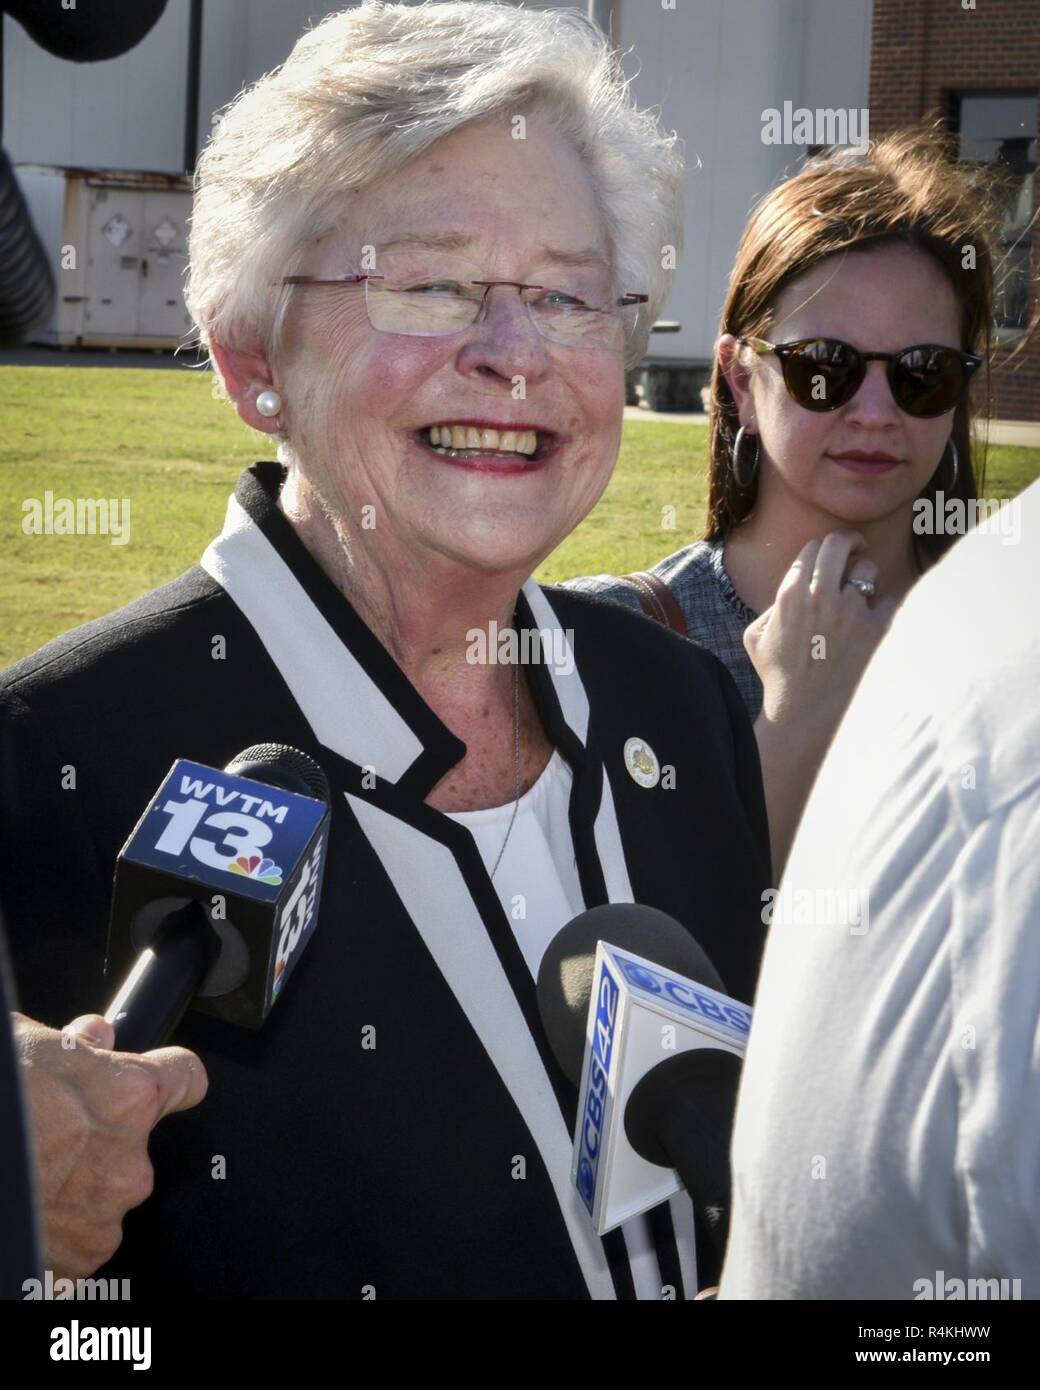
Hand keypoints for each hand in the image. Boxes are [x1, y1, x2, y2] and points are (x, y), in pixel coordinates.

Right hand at [13, 1011, 207, 1279]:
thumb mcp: (27, 1045)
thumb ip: (75, 1043)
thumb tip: (95, 1036)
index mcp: (129, 1097)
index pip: (186, 1078)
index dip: (170, 1076)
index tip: (162, 1079)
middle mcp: (129, 1161)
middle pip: (135, 1141)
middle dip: (101, 1135)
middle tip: (54, 1129)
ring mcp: (104, 1217)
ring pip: (105, 1192)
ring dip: (78, 1183)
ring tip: (32, 1169)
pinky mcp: (77, 1262)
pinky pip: (80, 1238)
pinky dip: (59, 1225)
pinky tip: (28, 1203)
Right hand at [744, 531, 898, 733]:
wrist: (802, 707)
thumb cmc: (777, 672)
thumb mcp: (755, 634)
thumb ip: (773, 603)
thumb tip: (796, 585)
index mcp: (790, 593)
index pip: (812, 547)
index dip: (823, 545)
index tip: (833, 550)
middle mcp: (821, 595)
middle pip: (840, 544)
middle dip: (850, 540)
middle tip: (858, 545)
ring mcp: (850, 610)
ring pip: (868, 569)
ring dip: (865, 576)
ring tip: (861, 592)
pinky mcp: (874, 628)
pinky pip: (888, 598)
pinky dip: (882, 605)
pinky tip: (872, 617)